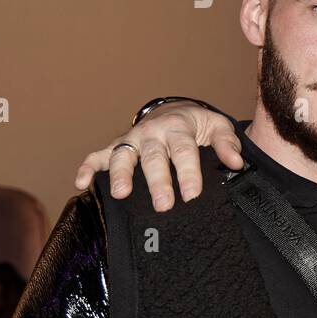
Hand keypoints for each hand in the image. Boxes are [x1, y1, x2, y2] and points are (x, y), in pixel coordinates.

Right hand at [74, 103, 241, 210]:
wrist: (175, 112)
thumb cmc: (198, 125)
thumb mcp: (218, 127)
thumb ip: (227, 144)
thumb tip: (236, 163)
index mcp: (179, 128)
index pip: (184, 151)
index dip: (188, 173)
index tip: (192, 194)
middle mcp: (153, 133)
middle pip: (154, 158)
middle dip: (158, 182)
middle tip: (163, 205)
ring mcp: (132, 139)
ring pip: (124, 156)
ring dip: (121, 174)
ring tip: (122, 194)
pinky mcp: (117, 146)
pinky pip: (98, 156)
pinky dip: (87, 168)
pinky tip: (80, 184)